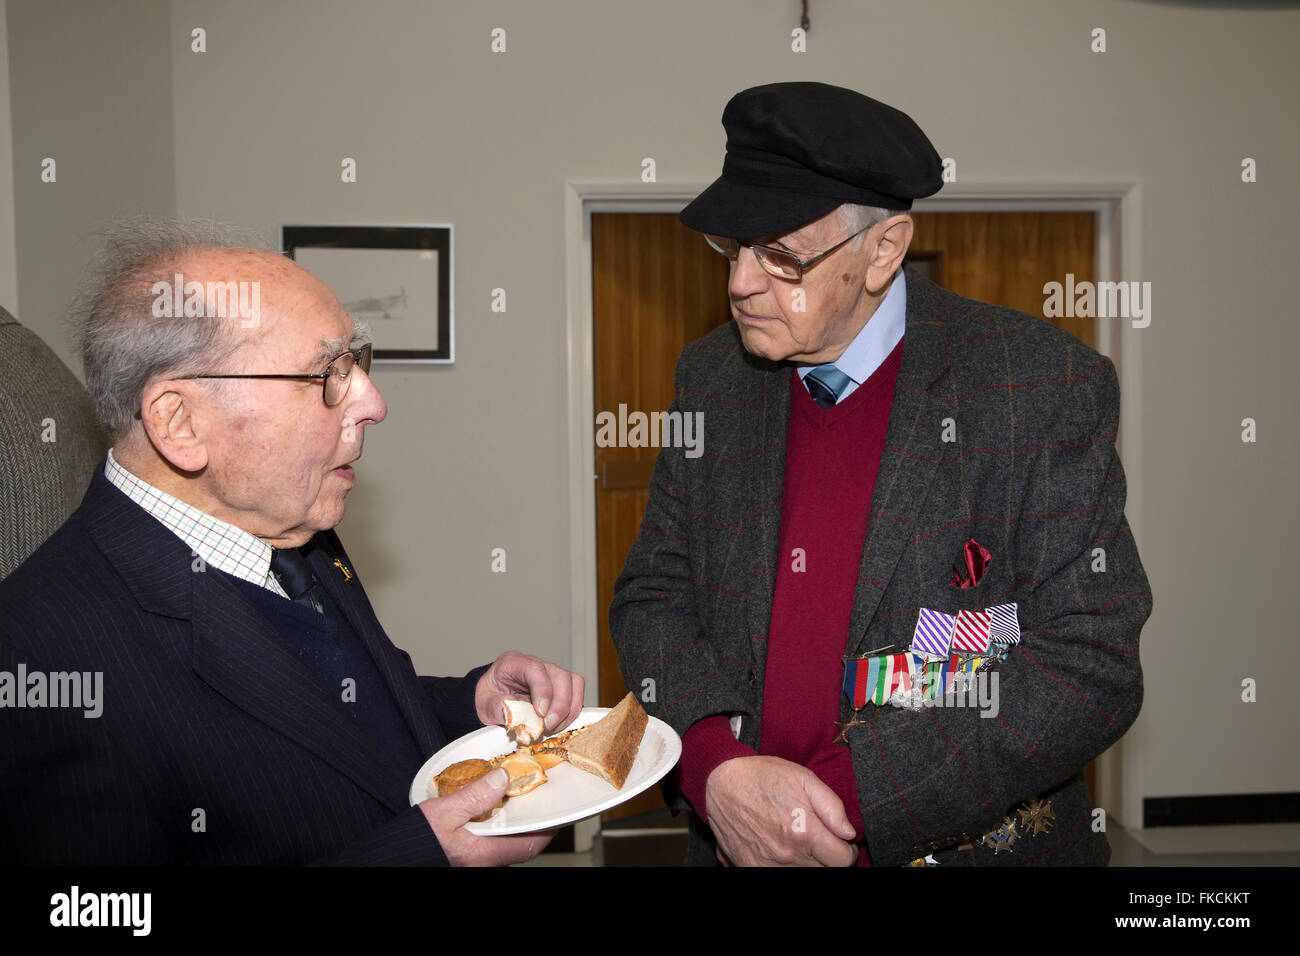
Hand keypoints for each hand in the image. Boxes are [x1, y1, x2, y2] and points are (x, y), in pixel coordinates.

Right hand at [419, 768, 552, 865]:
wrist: (392, 856)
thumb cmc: (416, 840)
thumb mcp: (444, 813)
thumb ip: (474, 796)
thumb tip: (502, 778)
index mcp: (485, 853)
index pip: (530, 844)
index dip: (548, 828)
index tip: (558, 810)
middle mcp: (485, 860)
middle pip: (521, 842)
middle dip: (533, 822)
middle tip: (539, 798)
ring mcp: (477, 859)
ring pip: (507, 841)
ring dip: (515, 822)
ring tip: (518, 798)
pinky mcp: (468, 855)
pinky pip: (491, 840)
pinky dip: (497, 824)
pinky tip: (491, 807)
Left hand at [475, 651, 583, 734]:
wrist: (491, 698)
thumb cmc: (489, 698)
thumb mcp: (485, 705)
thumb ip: (500, 709)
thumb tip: (518, 718)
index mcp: (514, 663)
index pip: (535, 669)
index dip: (543, 690)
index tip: (541, 713)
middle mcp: (536, 664)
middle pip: (560, 676)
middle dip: (560, 704)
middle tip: (549, 725)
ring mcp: (550, 673)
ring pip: (574, 683)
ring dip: (569, 709)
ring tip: (554, 726)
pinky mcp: (560, 686)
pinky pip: (576, 693)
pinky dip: (571, 711)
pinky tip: (559, 724)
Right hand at [704, 755, 856, 866]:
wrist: (720, 782)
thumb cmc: (763, 776)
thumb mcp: (803, 778)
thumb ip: (832, 806)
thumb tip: (849, 832)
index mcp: (804, 831)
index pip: (843, 860)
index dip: (846, 850)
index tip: (840, 841)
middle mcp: (787, 854)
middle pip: (825, 871)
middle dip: (828, 857)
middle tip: (820, 839)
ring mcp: (768, 865)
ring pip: (804, 876)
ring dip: (808, 863)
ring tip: (800, 843)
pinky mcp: (750, 868)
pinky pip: (779, 876)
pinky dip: (786, 866)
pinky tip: (782, 849)